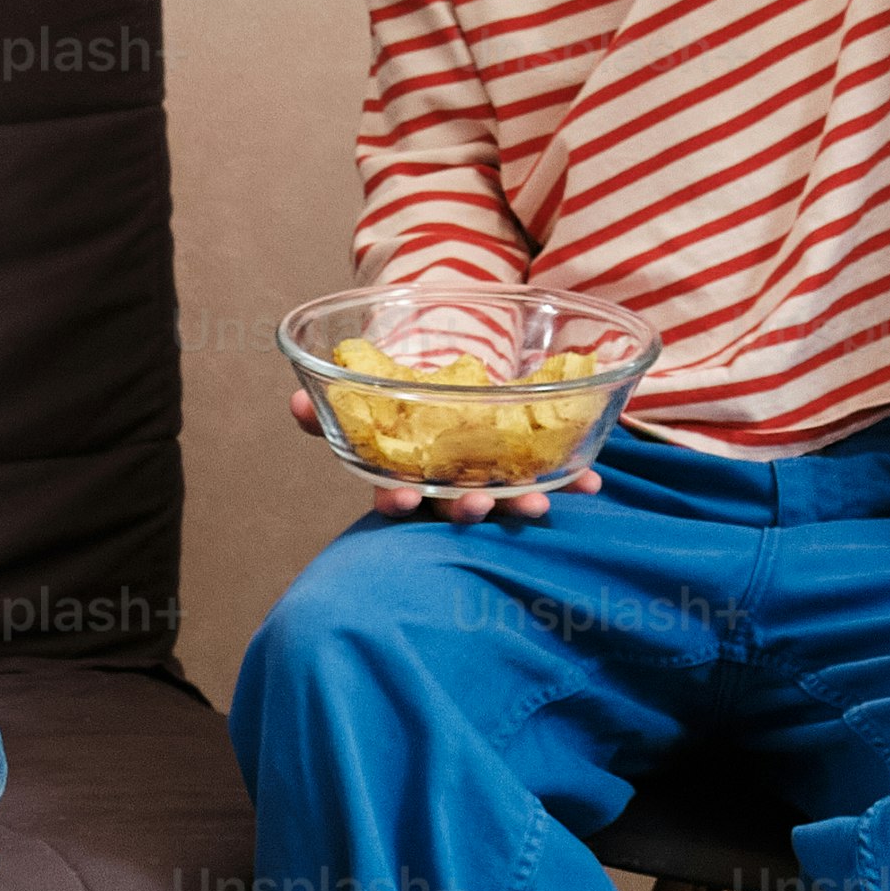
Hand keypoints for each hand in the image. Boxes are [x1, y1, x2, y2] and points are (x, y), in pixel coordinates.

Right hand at [285, 386, 602, 527]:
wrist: (461, 381)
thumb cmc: (410, 399)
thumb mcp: (370, 397)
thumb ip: (335, 402)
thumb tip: (297, 401)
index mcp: (409, 473)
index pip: (398, 495)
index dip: (398, 500)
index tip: (400, 498)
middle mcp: (451, 485)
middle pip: (455, 506)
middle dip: (465, 509)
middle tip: (474, 506)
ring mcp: (494, 479)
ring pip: (506, 500)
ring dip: (520, 504)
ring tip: (537, 504)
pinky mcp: (533, 465)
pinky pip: (555, 477)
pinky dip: (576, 481)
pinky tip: (592, 482)